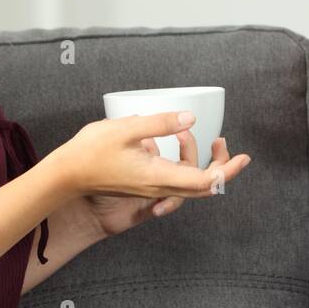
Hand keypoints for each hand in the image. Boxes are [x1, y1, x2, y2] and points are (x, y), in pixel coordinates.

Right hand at [56, 112, 251, 237]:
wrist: (65, 176)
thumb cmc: (90, 152)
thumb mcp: (126, 129)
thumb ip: (159, 124)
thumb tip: (190, 118)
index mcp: (158, 177)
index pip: (205, 181)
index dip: (227, 170)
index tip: (243, 158)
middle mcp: (158, 187)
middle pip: (202, 188)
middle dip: (220, 167)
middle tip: (223, 144)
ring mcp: (150, 189)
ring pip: (188, 184)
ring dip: (197, 161)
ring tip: (185, 133)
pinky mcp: (143, 185)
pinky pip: (173, 181)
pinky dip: (182, 163)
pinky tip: (170, 142)